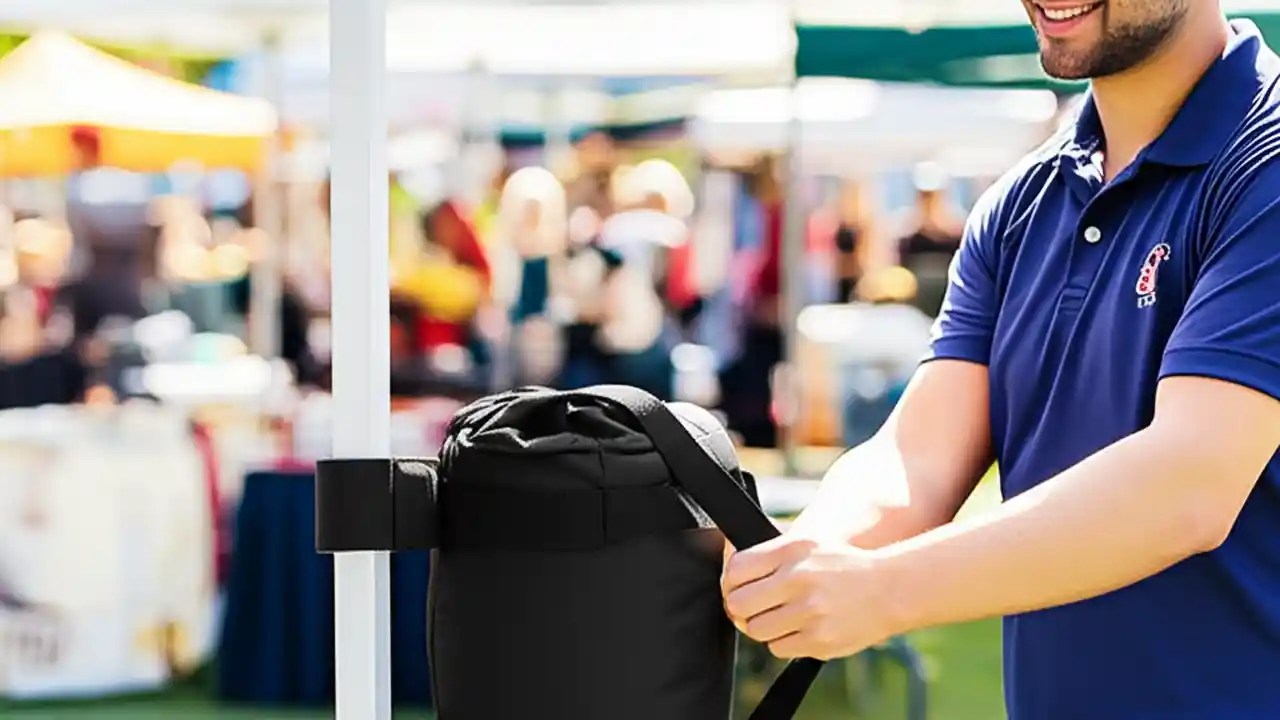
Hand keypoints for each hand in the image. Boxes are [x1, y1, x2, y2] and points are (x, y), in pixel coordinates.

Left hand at [722, 535, 901, 660]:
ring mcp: (809, 612)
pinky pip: (777, 648)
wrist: (890, 588)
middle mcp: (798, 579)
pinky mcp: (819, 640)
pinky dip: (782, 641)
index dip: (730, 582)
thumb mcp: (807, 544)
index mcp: (792, 551)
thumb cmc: (842, 565)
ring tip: (779, 617)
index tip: (737, 587)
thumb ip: (769, 553)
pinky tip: (797, 628)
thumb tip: (729, 566)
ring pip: (756, 629)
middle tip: (750, 608)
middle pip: (738, 604)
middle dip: (740, 608)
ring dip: (762, 626)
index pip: (736, 569)